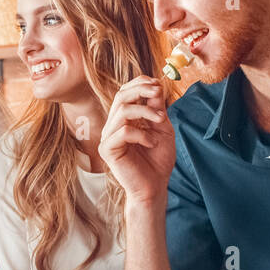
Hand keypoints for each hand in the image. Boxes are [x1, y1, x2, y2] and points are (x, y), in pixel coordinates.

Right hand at [98, 75, 176, 205]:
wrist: (155, 186)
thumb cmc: (158, 160)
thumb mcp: (162, 128)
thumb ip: (157, 109)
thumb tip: (155, 86)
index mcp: (124, 119)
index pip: (125, 92)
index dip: (139, 83)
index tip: (158, 84)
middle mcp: (113, 125)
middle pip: (121, 96)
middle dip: (141, 91)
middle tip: (158, 94)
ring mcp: (108, 138)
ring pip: (122, 112)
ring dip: (145, 112)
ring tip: (160, 122)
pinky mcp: (107, 150)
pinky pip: (123, 132)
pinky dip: (141, 134)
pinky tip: (151, 143)